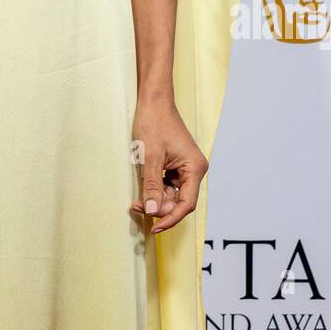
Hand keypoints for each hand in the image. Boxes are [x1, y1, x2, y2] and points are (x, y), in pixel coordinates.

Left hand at [130, 97, 208, 234]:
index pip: (186, 204)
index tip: (154, 228)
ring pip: (171, 194)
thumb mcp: (149, 157)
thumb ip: (151, 186)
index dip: (170, 218)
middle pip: (179, 201)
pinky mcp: (175, 164)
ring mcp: (185, 167)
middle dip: (159, 207)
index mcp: (194, 168)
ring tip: (136, 200)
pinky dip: (154, 189)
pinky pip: (167, 184)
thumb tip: (151, 211)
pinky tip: (142, 190)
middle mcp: (193, 169)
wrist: (153, 101)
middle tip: (136, 207)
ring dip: (154, 199)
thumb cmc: (154, 123)